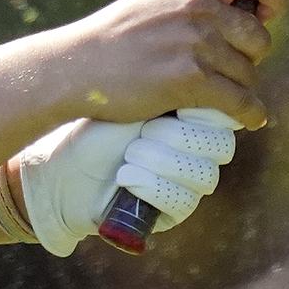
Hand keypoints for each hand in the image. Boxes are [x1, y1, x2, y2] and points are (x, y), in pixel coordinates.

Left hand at [10, 110, 240, 256]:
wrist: (61, 167)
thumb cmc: (97, 126)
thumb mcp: (137, 99)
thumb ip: (176, 89)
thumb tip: (211, 75)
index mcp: (194, 121)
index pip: (227, 118)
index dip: (204, 113)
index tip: (175, 105)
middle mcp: (198, 153)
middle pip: (220, 147)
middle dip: (179, 136)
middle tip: (144, 130)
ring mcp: (188, 185)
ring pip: (204, 176)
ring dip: (162, 162)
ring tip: (129, 154)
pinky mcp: (172, 213)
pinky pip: (182, 202)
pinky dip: (151, 186)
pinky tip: (124, 176)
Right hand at [49, 0, 285, 129]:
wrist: (76, 66)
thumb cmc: (115, 38)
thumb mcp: (156, 0)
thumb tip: (244, 9)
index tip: (266, 15)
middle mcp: (198, 10)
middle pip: (259, 36)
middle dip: (250, 56)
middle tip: (228, 67)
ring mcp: (195, 45)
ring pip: (248, 73)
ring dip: (240, 87)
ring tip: (220, 94)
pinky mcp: (190, 81)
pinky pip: (241, 102)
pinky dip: (250, 114)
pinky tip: (249, 119)